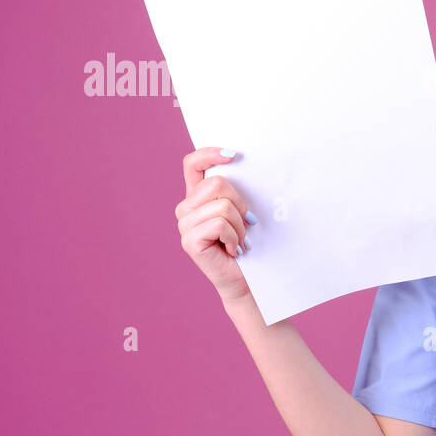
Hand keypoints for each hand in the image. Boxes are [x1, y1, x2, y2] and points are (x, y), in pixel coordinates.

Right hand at [175, 147, 254, 304]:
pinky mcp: (189, 242)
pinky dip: (234, 238)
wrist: (248, 281)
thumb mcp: (244, 212)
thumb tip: (243, 165)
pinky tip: (233, 250)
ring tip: (239, 241)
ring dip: (240, 226)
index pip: (192, 163)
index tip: (234, 156)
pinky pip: (219, 224)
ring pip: (222, 206)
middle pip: (217, 184)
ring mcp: (185, 225)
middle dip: (240, 204)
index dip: (210, 154)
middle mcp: (186, 209)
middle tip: (245, 225)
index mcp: (197, 196)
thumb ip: (237, 191)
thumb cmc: (250, 245)